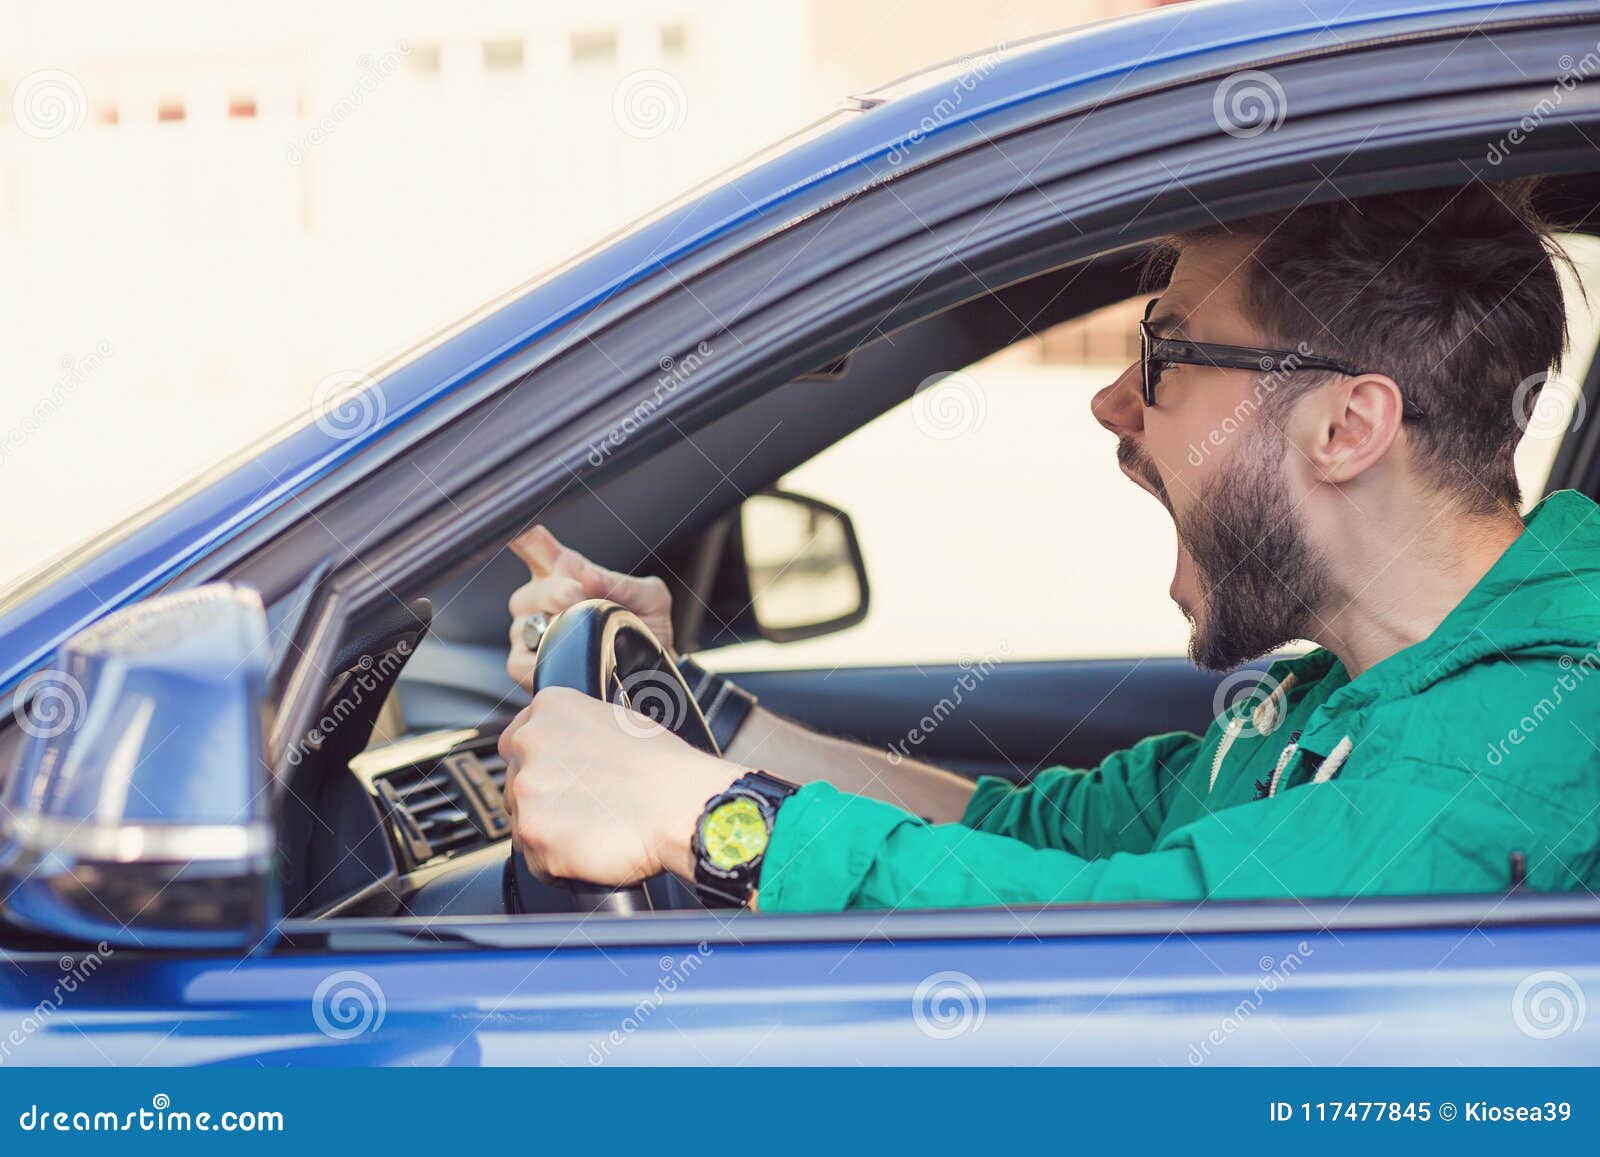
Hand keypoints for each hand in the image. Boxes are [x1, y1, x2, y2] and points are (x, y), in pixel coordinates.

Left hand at [498, 687, 740, 885]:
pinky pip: (535, 860)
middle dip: (543, 801)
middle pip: (513, 785)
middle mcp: (530, 743)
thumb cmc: (664, 768)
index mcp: (549, 709)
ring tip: (594, 828)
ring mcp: (529, 790)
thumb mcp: (617, 719)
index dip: (538, 767)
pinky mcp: (534, 834)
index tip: (560, 780)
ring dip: (550, 833)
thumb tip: (563, 745)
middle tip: (585, 808)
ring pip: (522, 823)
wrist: (684, 806)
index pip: (514, 743)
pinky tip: (592, 848)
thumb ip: (573, 728)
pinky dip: (559, 864)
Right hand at [506, 526, 674, 690]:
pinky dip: (540, 661)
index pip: (533, 545)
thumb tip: (589, 576)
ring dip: (553, 630)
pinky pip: (518, 662)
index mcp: (566, 572)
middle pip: (532, 591)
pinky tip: (564, 659)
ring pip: (523, 626)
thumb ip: (622, 584)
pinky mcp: (527, 665)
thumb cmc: (646, 630)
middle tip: (582, 603)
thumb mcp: (650, 599)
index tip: (513, 529)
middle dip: (557, 595)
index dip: (520, 536)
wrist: (651, 675)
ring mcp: (531, 632)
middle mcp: (542, 599)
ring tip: (581, 637)